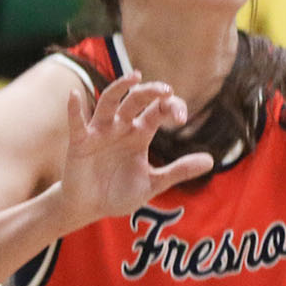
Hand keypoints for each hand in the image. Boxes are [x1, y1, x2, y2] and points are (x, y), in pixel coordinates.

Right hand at [53, 74, 212, 233]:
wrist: (89, 209)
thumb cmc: (119, 193)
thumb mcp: (153, 183)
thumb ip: (179, 171)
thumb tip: (211, 161)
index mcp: (141, 133)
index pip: (159, 110)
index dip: (172, 107)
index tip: (182, 118)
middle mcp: (122, 126)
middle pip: (137, 99)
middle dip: (151, 92)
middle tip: (167, 91)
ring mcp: (100, 132)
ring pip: (109, 102)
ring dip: (120, 87)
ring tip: (135, 77)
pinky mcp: (80, 142)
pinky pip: (76, 122)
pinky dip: (74, 109)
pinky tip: (74, 95)